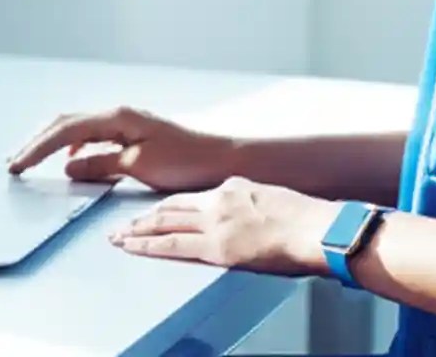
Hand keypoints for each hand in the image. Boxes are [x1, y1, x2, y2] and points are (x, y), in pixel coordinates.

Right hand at [7, 106, 236, 191]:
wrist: (222, 159)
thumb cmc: (188, 161)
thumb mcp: (140, 165)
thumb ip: (101, 164)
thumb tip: (69, 168)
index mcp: (117, 118)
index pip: (65, 131)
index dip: (37, 148)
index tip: (18, 165)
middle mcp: (118, 116)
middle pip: (65, 124)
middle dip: (37, 142)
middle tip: (13, 163)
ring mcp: (124, 124)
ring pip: (77, 130)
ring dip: (52, 145)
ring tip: (31, 161)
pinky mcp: (131, 136)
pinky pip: (92, 139)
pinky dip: (73, 149)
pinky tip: (70, 163)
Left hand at [109, 176, 340, 276]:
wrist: (317, 228)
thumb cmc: (307, 219)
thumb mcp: (273, 199)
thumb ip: (252, 203)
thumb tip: (248, 214)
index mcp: (233, 188)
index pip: (193, 197)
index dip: (170, 205)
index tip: (157, 210)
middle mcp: (218, 200)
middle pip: (171, 206)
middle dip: (145, 216)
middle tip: (125, 222)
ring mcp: (214, 223)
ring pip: (164, 223)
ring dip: (138, 230)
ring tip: (119, 236)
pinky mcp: (215, 246)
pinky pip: (172, 246)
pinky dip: (148, 246)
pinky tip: (133, 247)